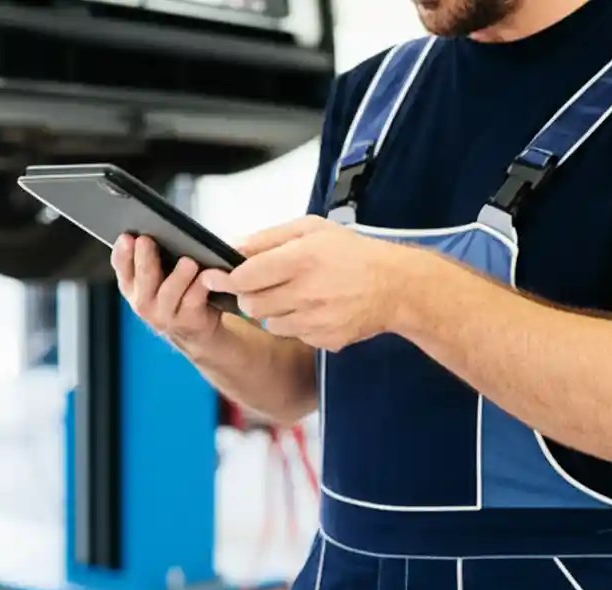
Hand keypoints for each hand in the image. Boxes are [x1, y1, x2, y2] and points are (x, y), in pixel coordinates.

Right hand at [111, 233, 220, 346]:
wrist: (196, 332)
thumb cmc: (176, 297)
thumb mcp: (155, 279)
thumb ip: (149, 259)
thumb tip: (150, 231)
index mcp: (133, 287)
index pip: (121, 267)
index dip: (122, 253)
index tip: (127, 237)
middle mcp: (144, 303)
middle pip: (143, 278)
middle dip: (145, 258)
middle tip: (147, 241)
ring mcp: (166, 315)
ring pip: (169, 293)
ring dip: (178, 276)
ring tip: (188, 262)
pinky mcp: (188, 321)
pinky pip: (193, 301)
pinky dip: (200, 286)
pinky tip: (206, 275)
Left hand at [201, 215, 411, 350]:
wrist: (394, 286)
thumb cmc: (352, 253)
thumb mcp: (312, 229)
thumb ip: (269, 237)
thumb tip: (234, 247)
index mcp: (302, 258)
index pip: (246, 276)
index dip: (228, 277)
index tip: (216, 276)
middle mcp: (307, 291)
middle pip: (251, 304)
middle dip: (249, 295)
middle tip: (262, 285)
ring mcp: (316, 319)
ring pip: (270, 322)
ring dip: (273, 311)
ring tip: (295, 294)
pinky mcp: (324, 339)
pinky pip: (293, 334)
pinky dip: (296, 324)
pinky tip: (314, 308)